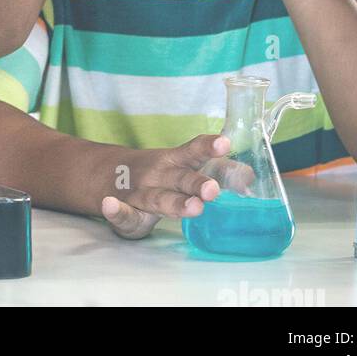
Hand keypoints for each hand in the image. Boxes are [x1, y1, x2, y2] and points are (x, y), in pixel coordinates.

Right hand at [100, 134, 250, 239]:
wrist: (106, 175)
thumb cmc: (158, 175)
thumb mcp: (182, 166)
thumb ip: (215, 170)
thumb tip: (250, 175)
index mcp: (174, 161)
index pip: (193, 151)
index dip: (209, 148)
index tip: (225, 142)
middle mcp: (158, 174)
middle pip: (180, 178)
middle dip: (197, 183)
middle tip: (214, 189)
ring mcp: (140, 192)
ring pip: (158, 199)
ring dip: (175, 203)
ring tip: (194, 207)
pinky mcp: (126, 213)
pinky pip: (121, 213)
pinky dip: (114, 210)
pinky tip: (110, 205)